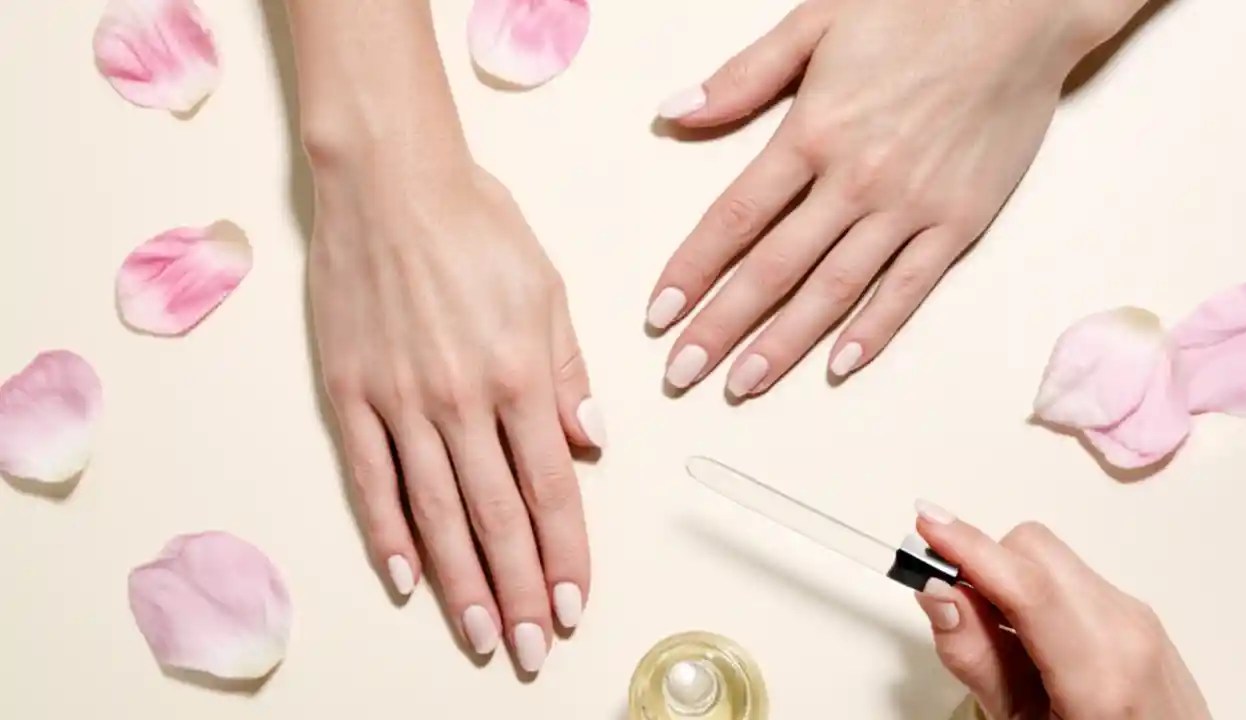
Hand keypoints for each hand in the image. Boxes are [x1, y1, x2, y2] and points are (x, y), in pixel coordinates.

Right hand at [308, 151, 603, 673]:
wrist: (388, 179)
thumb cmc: (475, 223)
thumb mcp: (545, 287)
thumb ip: (567, 370)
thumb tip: (591, 439)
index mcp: (518, 373)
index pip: (551, 487)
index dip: (566, 553)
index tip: (576, 602)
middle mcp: (461, 399)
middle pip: (498, 518)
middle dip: (521, 592)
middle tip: (534, 649)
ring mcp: (399, 401)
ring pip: (437, 514)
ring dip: (462, 584)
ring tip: (482, 637)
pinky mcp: (349, 394)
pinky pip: (371, 480)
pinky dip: (389, 535)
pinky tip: (407, 579)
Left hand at [649, 0, 1134, 396]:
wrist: (1025, 5)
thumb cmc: (917, 5)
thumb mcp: (817, 20)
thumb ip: (743, 76)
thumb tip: (674, 113)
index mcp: (813, 132)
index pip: (735, 219)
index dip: (692, 270)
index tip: (658, 313)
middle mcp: (856, 180)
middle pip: (773, 270)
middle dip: (719, 328)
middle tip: (680, 373)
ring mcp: (911, 207)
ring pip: (833, 292)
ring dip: (783, 345)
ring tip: (742, 385)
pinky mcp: (960, 222)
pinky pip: (909, 289)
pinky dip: (873, 331)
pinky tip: (839, 366)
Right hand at [912, 502, 1210, 718]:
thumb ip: (976, 659)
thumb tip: (938, 593)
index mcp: (1101, 674)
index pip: (1027, 586)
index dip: (971, 548)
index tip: (926, 523)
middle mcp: (1126, 629)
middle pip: (1034, 549)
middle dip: (985, 564)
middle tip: (955, 608)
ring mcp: (1137, 614)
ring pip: (1050, 557)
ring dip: (1007, 578)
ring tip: (998, 636)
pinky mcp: (1135, 608)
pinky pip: (1069, 572)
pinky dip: (1034, 588)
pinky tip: (1029, 635)